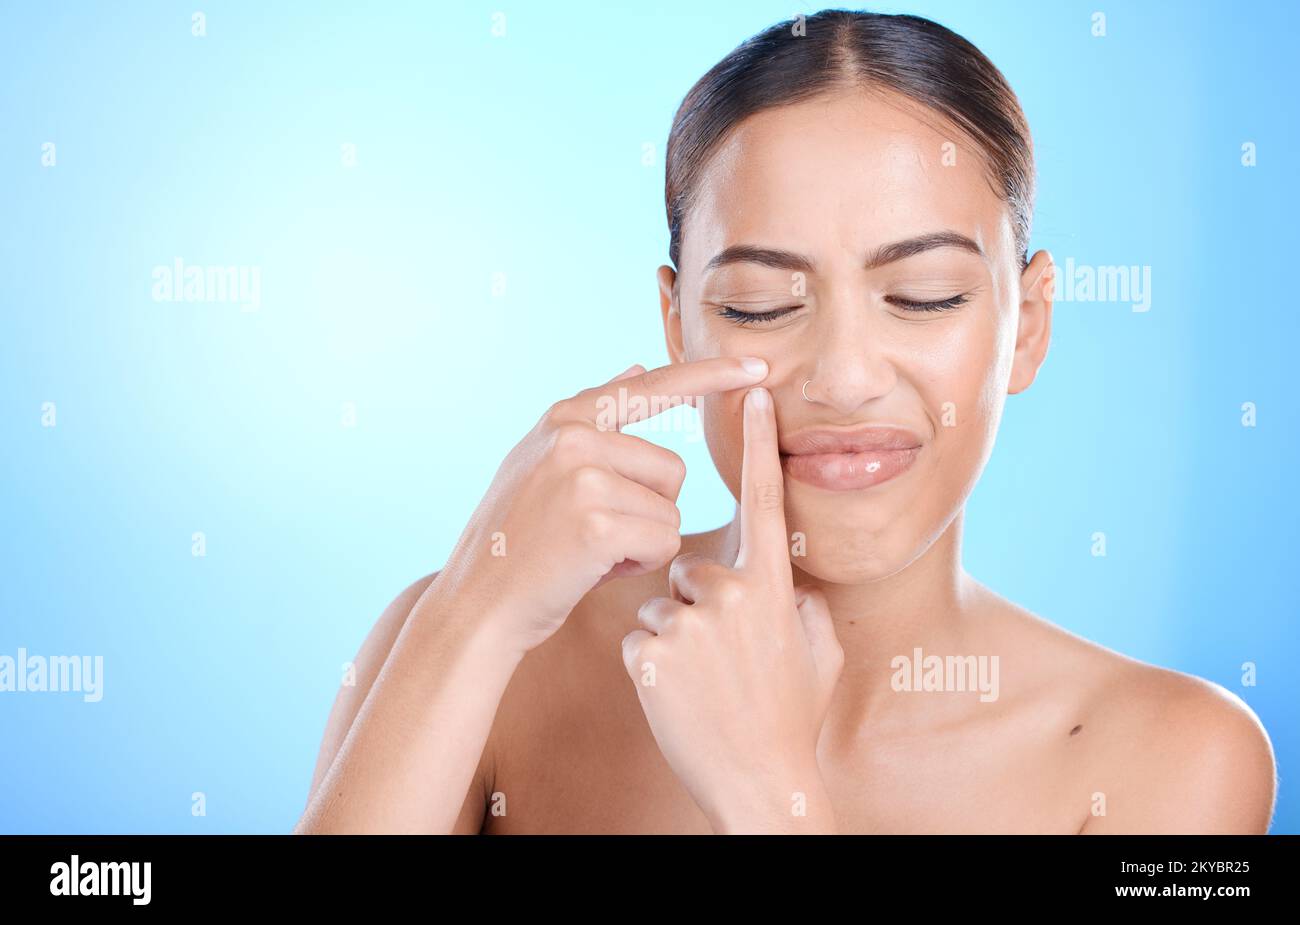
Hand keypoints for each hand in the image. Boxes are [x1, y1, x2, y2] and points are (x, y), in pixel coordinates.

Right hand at [436, 357, 769, 655]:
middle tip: (594, 533)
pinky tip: (593, 569)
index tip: (759, 365)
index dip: (710, 376)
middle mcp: (573, 438)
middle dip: (650, 510)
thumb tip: (637, 365)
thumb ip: (593, 417)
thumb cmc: (519, 540)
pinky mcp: (597, 523)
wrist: (476, 604)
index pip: (652, 386)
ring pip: (671, 509)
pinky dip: (640, 564)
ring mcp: (584, 478)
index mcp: (564, 418)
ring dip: (645, 539)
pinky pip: (664, 542)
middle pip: (673, 469)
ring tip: (590, 551)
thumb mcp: (541, 462)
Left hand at [621, 386, 844, 832]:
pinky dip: (651, 663)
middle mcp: (733, 592)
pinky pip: (638, 635)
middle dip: (694, 602)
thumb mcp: (816, 652)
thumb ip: (801, 604)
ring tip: (701, 681)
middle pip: (687, 565)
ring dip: (672, 636)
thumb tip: (789, 581)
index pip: (766, 499)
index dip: (759, 445)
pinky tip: (677, 693)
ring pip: (659, 603)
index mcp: (775, 585)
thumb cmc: (790, 717)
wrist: (758, 780)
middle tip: (719, 658)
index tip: (752, 393)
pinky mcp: (652, 650)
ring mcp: (691, 620)